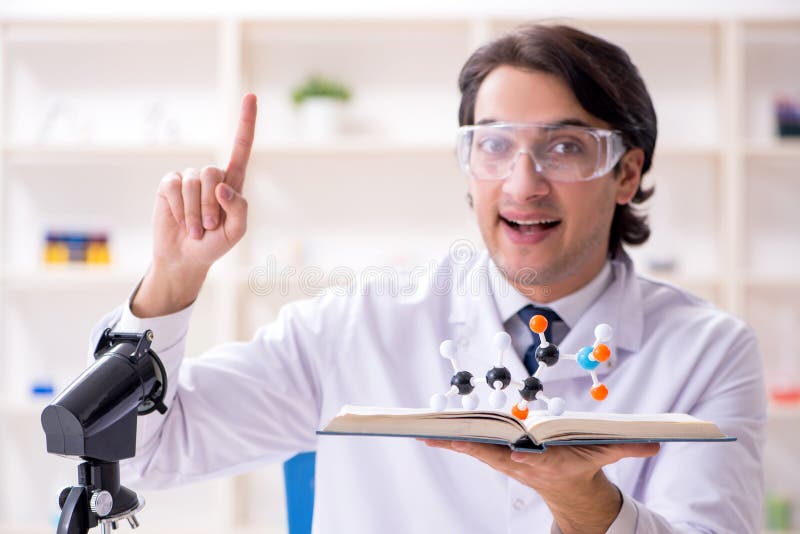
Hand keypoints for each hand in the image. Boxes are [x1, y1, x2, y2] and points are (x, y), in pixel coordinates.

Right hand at [131, 94, 256, 316]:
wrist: (185, 257)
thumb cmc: (215, 244)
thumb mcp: (236, 232)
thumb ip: (239, 209)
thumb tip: (223, 187)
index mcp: (233, 182)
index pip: (241, 147)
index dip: (246, 122)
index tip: (251, 96)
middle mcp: (211, 176)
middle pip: (213, 172)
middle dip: (209, 205)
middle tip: (208, 226)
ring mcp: (188, 178)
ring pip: (193, 182)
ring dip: (193, 211)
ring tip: (195, 228)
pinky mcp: (168, 184)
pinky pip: (173, 186)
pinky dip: (177, 208)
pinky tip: (177, 218)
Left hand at [421, 439, 658, 533]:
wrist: (566, 486)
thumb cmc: (582, 464)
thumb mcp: (604, 455)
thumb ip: (627, 447)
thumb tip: (657, 443)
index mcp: (544, 462)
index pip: (527, 459)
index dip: (513, 454)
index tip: (499, 448)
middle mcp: (520, 462)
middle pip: (491, 451)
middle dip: (468, 443)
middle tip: (446, 434)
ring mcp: (505, 459)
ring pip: (475, 448)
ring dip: (451, 439)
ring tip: (426, 430)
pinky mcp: (496, 455)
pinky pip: (470, 445)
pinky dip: (451, 438)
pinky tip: (429, 433)